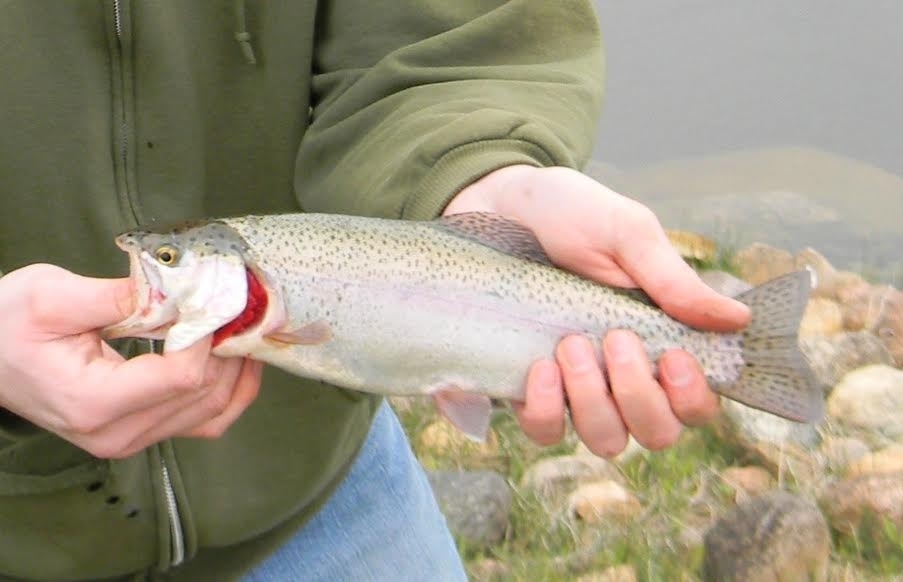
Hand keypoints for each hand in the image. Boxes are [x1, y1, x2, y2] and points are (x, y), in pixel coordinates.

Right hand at [0, 264, 261, 458]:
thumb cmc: (8, 323)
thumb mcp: (52, 296)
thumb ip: (117, 295)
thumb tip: (176, 287)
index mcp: (94, 402)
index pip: (181, 376)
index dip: (209, 336)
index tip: (215, 298)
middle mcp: (118, 434)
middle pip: (204, 396)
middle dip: (230, 348)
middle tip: (241, 305)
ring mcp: (130, 440)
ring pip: (212, 413)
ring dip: (237, 370)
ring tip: (241, 326)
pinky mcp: (139, 433)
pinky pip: (203, 423)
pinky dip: (230, 392)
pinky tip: (237, 360)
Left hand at [445, 165, 749, 456]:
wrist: (498, 199)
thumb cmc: (570, 214)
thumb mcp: (627, 235)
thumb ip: (675, 282)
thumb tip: (739, 320)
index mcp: (658, 339)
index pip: (695, 403)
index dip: (692, 398)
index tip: (674, 358)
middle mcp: (621, 374)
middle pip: (657, 433)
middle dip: (639, 395)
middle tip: (615, 339)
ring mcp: (575, 387)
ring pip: (605, 439)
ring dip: (593, 401)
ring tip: (571, 345)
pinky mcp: (526, 389)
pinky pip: (544, 430)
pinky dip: (546, 409)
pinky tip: (540, 366)